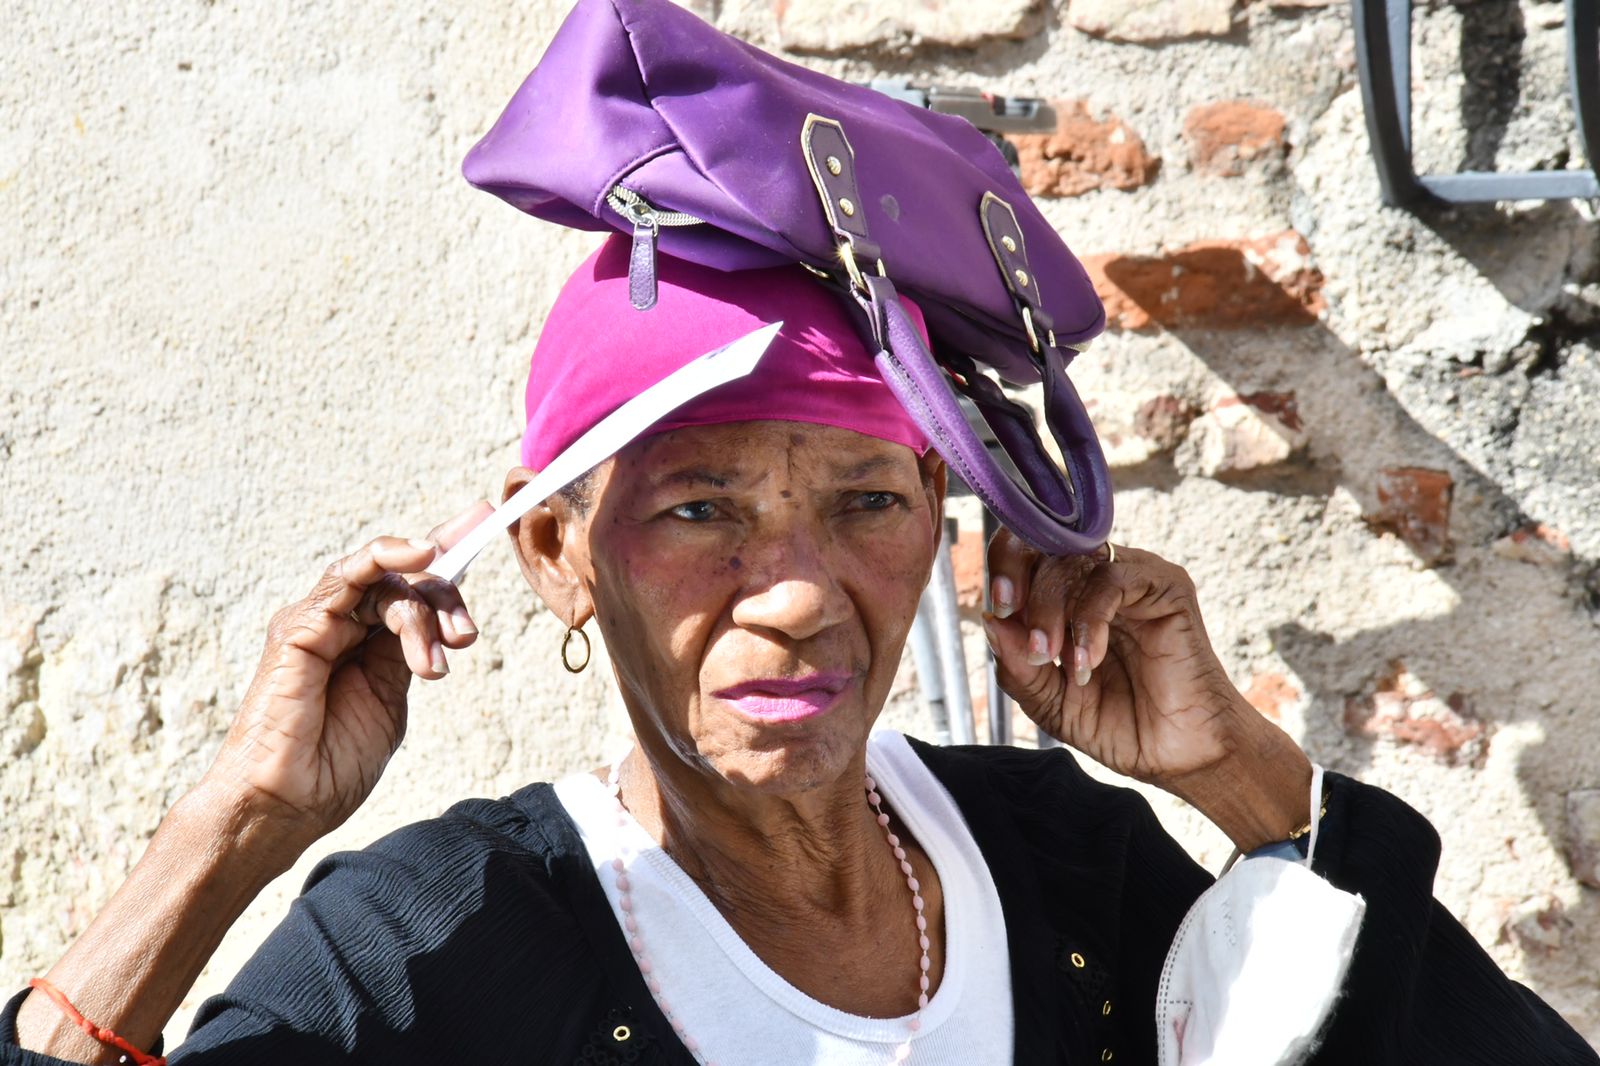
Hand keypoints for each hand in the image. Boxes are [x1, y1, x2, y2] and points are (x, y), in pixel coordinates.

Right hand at [202, 501, 492, 855]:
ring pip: (386, 581)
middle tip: (464, 636)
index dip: (447, 550)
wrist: (285, 804)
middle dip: (445, 599)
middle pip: (406, 579)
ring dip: (421, 610)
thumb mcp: (390, 700)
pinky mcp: (299, 627)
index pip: (410, 583)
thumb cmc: (333, 766)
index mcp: (367, 641)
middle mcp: (342, 623)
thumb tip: (443, 621)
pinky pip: (345, 577)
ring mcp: (319, 622)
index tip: (484, 519)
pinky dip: (385, 559)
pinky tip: (420, 556)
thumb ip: (411, 654)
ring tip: (431, 662)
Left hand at [982, 532, 1310, 848]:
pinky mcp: (1167, 586)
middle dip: (1023, 587)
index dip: (1004, 567)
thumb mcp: (1050, 701)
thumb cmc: (1121, 726)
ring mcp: (1134, 578)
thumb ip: (1017, 665)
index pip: (1026, 551)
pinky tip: (1089, 659)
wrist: (1180, 757)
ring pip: (1074, 558)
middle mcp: (1099, 579)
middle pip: (1044, 544)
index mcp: (1068, 597)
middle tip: (1029, 642)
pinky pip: (1113, 577)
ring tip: (1058, 662)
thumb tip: (987, 618)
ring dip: (1053, 609)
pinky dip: (1090, 617)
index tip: (998, 607)